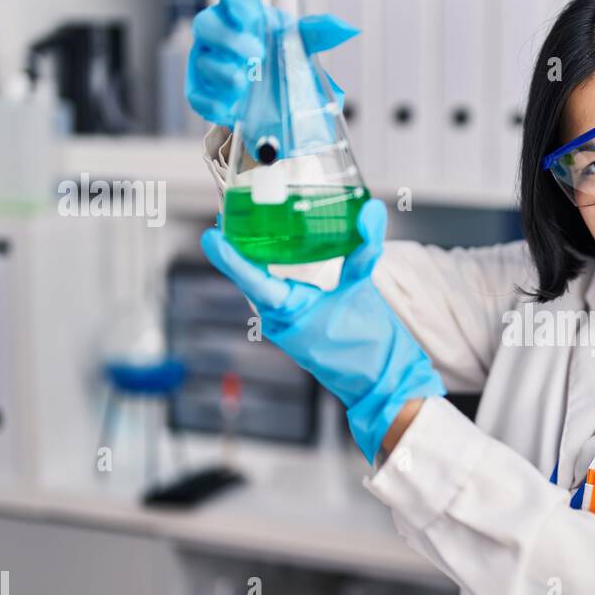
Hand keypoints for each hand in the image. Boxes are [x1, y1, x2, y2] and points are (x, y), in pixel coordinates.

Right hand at [186, 0, 358, 127]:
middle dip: (228, 38)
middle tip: (255, 54)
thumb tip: (343, 29)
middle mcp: (219, 36)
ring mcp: (206, 63)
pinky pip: (197, 96)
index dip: (236, 5)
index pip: (232, 0)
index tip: (248, 13)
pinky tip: (230, 110)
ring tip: (244, 83)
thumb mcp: (300, 46)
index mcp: (242, 17)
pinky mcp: (201, 91)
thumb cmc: (280, 60)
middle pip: (206, 24)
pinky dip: (213, 104)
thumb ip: (316, 35)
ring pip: (203, 62)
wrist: (273, 101)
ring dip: (223, 72)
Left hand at [201, 198, 445, 463]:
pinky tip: (278, 255)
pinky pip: (276, 295)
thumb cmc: (372, 349)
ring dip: (255, 259)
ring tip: (249, 225)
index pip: (253, 281)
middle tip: (233, 213)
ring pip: (262, 287)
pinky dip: (273, 272)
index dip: (230, 258)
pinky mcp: (296, 327)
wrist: (383, 383)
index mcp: (293, 315)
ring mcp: (287, 327)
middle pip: (251, 279)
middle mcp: (282, 322)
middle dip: (239, 248)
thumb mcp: (365, 291)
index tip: (211, 236)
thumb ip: (365, 249)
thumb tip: (372, 211)